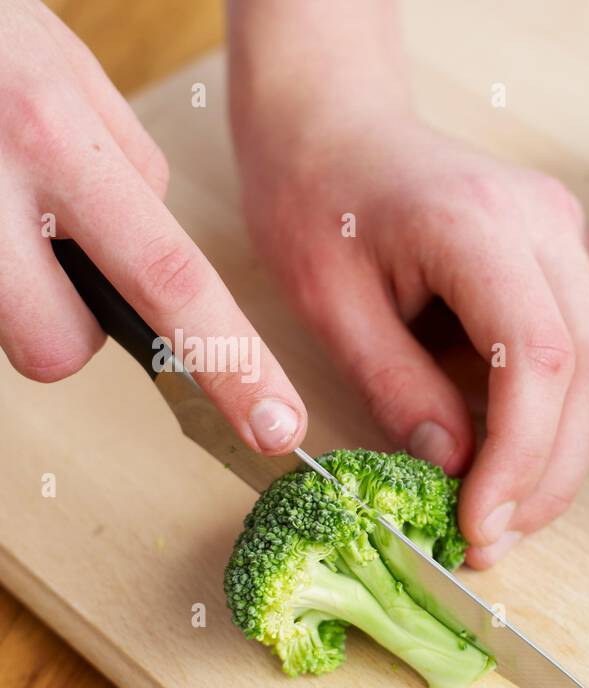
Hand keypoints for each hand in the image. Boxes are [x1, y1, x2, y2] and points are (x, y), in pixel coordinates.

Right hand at [0, 0, 306, 453]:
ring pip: (11, 336)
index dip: (231, 365)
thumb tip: (157, 253)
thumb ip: (125, 169)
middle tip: (52, 258)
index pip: (172, 278)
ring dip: (19, 300)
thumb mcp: (67, 73)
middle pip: (60, 348)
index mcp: (59, 136)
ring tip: (2, 218)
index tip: (276, 427)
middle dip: (72, 330)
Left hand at [231, 114, 588, 567]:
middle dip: (549, 475)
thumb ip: (396, 389)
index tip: (479, 526)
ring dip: (558, 458)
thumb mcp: (328, 307)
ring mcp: (567, 237)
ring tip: (499, 517)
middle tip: (493, 543)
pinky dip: (554, 422)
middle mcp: (546, 224)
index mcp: (477, 224)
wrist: (337, 124)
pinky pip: (584, 357)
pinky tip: (509, 464)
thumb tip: (455, 469)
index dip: (522, 457)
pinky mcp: (568, 260)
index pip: (539, 359)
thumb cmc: (316, 201)